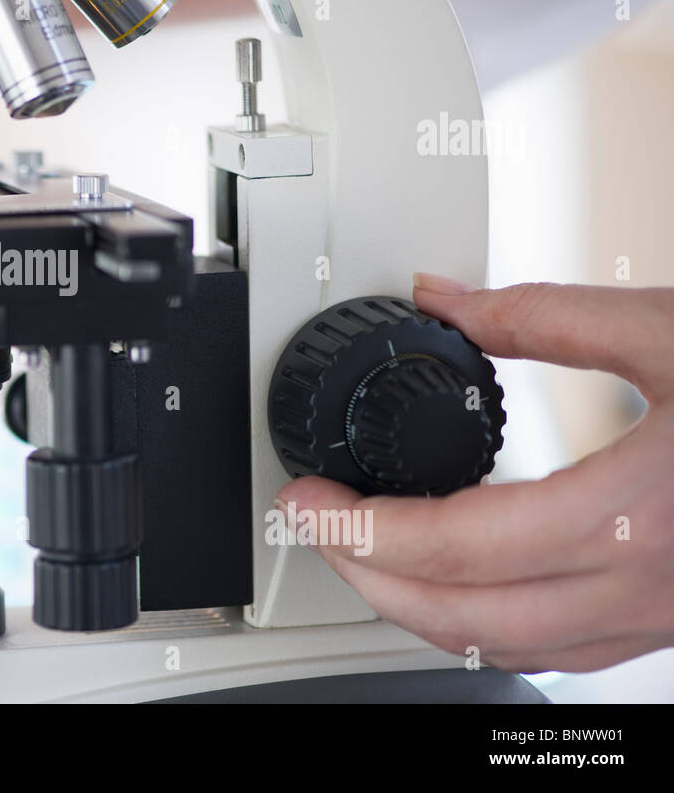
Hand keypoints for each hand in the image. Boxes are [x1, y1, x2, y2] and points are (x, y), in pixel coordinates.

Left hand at [276, 275, 673, 672]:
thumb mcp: (672, 330)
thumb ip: (544, 314)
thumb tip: (446, 295)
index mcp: (634, 518)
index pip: (452, 548)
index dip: (358, 529)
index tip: (310, 497)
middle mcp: (644, 587)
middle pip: (459, 617)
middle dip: (363, 577)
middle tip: (313, 525)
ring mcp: (661, 616)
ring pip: (504, 650)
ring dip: (415, 609)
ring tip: (364, 552)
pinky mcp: (671, 618)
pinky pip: (555, 651)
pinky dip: (482, 625)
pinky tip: (456, 583)